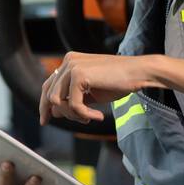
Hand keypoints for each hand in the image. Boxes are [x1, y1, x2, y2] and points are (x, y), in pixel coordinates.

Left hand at [40, 52, 165, 124]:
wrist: (139, 73)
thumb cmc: (119, 82)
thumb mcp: (91, 94)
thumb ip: (73, 100)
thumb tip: (55, 113)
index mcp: (70, 62)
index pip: (48, 86)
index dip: (44, 105)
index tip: (46, 120)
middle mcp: (68, 61)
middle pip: (49, 94)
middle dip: (60, 113)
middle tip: (79, 123)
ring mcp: (72, 66)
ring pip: (57, 101)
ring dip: (74, 115)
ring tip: (90, 118)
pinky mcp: (79, 75)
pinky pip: (72, 104)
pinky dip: (84, 115)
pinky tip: (97, 116)